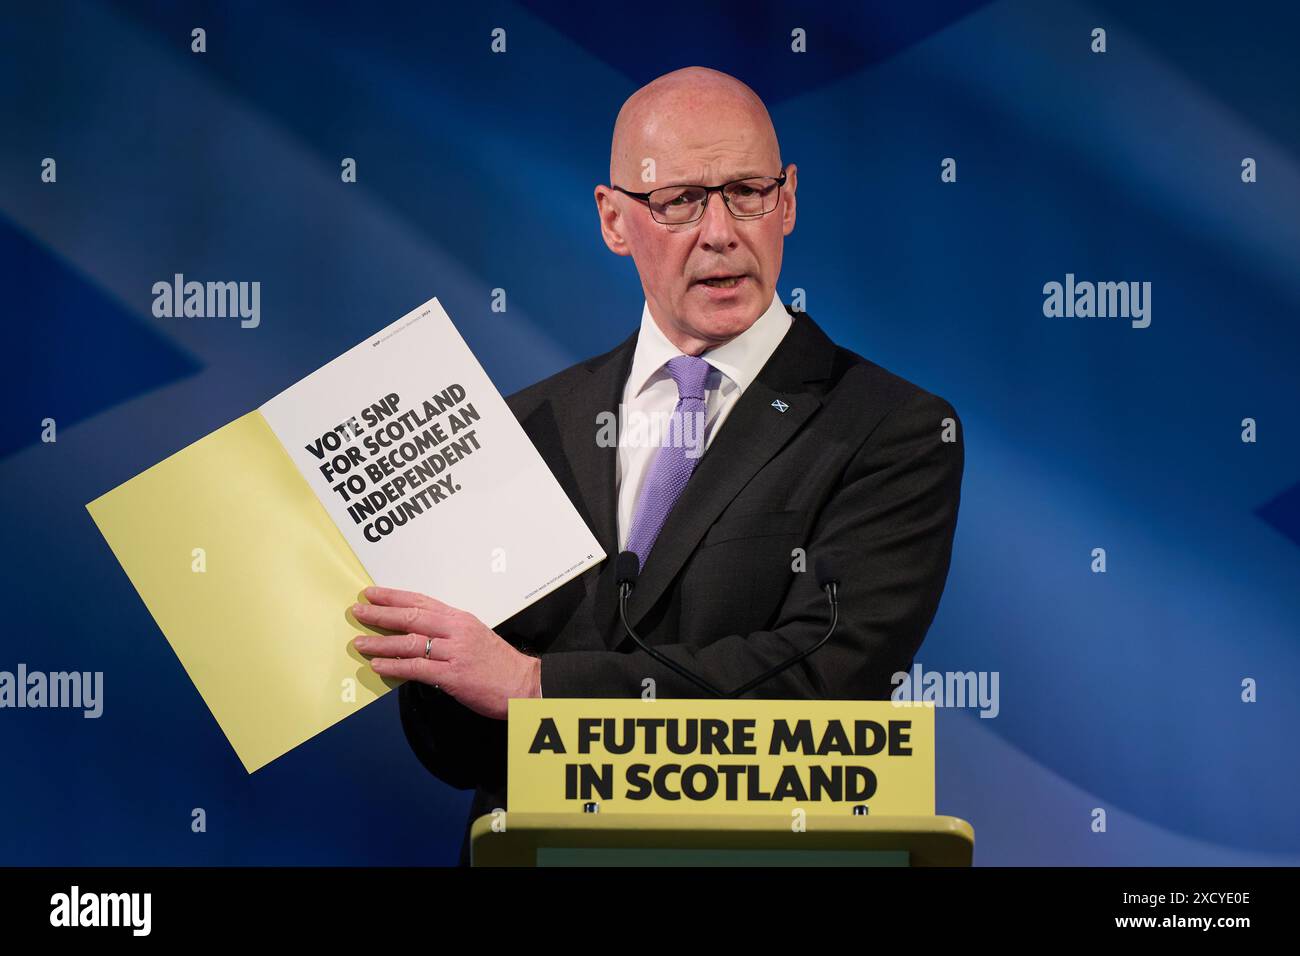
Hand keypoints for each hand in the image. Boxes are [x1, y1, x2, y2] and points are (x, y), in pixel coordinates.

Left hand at [350, 585, 540, 719]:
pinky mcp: (452, 676)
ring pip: (410, 643)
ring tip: (360, 642)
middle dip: (381, 614)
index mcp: (460, 619)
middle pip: (411, 617)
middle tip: (358, 611)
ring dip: (381, 642)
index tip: (372, 593)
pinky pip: (417, 668)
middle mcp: (456, 631)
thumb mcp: (475, 636)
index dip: (394, 596)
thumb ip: (448, 632)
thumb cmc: (500, 664)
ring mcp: (454, 653)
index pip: (421, 601)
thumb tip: (418, 633)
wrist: (524, 684)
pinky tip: (378, 665)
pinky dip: (394, 667)